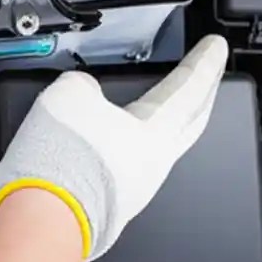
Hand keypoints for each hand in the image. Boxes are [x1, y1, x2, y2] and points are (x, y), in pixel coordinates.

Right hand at [0, 35, 229, 260]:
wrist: (45, 214)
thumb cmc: (65, 161)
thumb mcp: (70, 92)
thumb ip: (82, 83)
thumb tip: (80, 93)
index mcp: (158, 132)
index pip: (192, 87)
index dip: (205, 61)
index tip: (216, 47)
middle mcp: (155, 162)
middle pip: (193, 121)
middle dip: (204, 94)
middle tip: (209, 75)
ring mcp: (136, 185)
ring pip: (162, 144)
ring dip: (166, 119)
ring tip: (162, 102)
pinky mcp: (112, 198)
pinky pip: (130, 162)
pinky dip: (130, 142)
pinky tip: (114, 136)